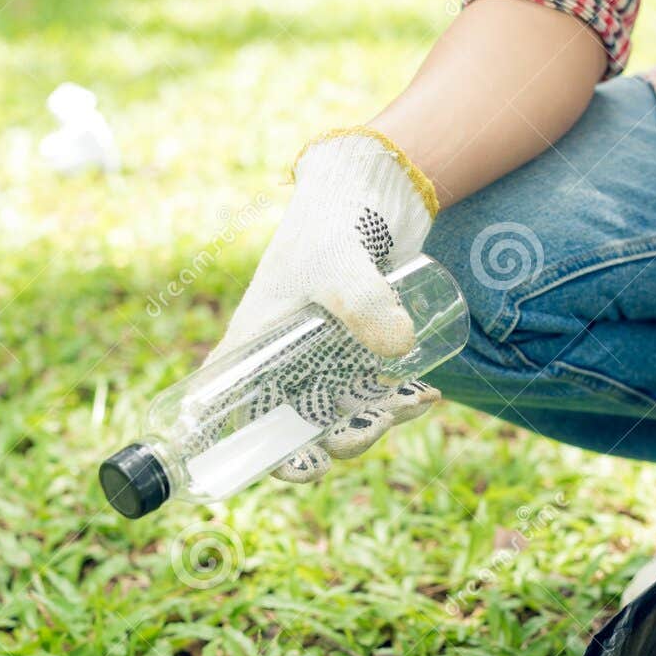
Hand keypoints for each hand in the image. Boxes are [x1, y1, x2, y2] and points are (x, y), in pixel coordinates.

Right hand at [212, 128, 442, 482]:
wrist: (370, 189)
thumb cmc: (331, 224)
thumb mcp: (338, 265)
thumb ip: (364, 303)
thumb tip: (402, 350)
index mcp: (253, 346)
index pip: (227, 410)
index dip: (238, 450)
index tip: (277, 465)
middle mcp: (284, 360)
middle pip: (293, 427)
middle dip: (328, 447)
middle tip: (364, 433)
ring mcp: (324, 357)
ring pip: (341, 416)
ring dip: (373, 424)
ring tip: (410, 404)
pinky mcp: (361, 349)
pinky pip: (375, 393)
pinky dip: (400, 401)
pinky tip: (427, 395)